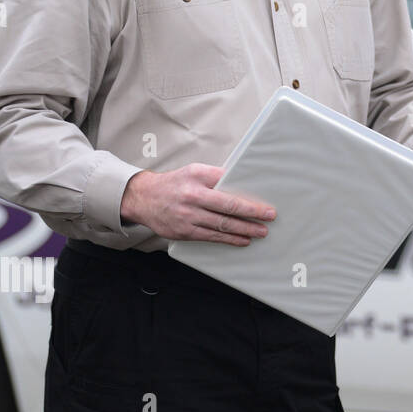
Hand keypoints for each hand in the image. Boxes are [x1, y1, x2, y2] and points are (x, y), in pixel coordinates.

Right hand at [120, 164, 275, 245]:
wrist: (143, 198)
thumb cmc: (175, 183)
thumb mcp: (195, 171)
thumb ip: (216, 176)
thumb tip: (242, 182)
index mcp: (197, 178)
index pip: (228, 189)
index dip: (248, 200)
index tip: (264, 206)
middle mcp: (192, 197)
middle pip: (227, 208)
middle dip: (251, 215)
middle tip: (268, 218)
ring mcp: (187, 216)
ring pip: (221, 225)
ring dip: (243, 230)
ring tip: (260, 232)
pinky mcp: (183, 232)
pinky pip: (210, 237)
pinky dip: (228, 239)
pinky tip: (241, 240)